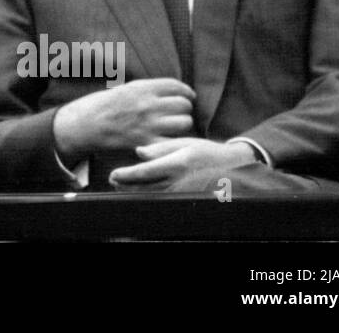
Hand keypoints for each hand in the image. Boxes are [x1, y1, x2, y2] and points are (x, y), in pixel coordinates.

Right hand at [52, 78, 195, 164]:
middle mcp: (148, 104)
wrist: (84, 125)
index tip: (188, 96)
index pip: (176, 86)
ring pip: (184, 123)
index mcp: (142, 88)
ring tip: (174, 128)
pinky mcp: (146, 143)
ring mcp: (148, 124)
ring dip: (181, 126)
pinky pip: (173, 142)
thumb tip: (169, 91)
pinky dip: (173, 143)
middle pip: (183, 105)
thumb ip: (146, 90)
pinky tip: (168, 142)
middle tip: (178, 114)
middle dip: (183, 109)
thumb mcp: (124, 89)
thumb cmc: (101, 105)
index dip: (186, 91)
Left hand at [109, 138, 257, 191]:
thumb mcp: (182, 143)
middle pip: (146, 187)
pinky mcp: (183, 194)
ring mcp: (182, 189)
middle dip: (127, 185)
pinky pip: (161, 195)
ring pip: (152, 194)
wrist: (226, 165)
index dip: (128, 175)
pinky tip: (137, 189)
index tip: (114, 174)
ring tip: (120, 183)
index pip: (147, 172)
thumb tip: (138, 152)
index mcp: (178, 163)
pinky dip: (147, 193)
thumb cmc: (203, 150)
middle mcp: (179, 180)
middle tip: (113, 179)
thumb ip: (160, 148)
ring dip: (134, 190)